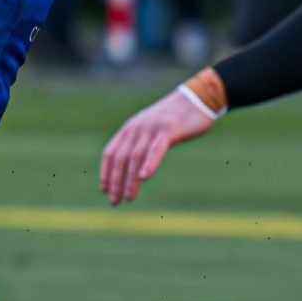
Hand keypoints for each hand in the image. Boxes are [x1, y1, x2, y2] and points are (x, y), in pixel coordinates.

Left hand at [99, 88, 217, 204]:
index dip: (106, 172)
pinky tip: (144, 178)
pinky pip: (155, 149)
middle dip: (115, 181)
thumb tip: (134, 168)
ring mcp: (151, 128)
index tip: (104, 190)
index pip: (110, 152)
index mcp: (130, 128)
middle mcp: (136, 128)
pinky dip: (149, 163)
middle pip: (120, 158)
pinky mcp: (168, 130)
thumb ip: (141, 145)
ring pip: (135, 157)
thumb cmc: (175, 119)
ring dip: (130, 179)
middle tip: (115, 201)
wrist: (197, 99)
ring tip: (129, 197)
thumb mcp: (151, 130)